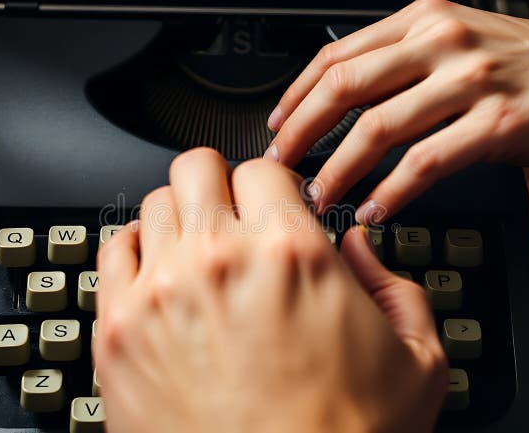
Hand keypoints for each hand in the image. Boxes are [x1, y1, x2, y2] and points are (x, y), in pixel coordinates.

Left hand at [95, 148, 446, 432]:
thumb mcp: (417, 362)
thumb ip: (394, 285)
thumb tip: (359, 248)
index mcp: (291, 254)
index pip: (264, 167)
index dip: (273, 185)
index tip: (272, 205)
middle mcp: (218, 259)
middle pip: (197, 167)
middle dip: (219, 185)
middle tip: (231, 216)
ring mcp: (158, 292)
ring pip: (153, 204)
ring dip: (177, 218)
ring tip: (196, 251)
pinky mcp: (116, 332)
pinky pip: (111, 253)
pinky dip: (134, 251)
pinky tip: (157, 275)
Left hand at [265, 0, 528, 223]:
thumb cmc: (528, 65)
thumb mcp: (458, 44)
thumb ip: (403, 66)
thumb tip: (342, 106)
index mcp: (423, 22)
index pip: (337, 56)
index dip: (297, 95)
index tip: (278, 126)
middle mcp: (441, 43)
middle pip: (345, 87)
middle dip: (302, 132)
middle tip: (282, 166)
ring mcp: (470, 82)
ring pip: (378, 127)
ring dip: (339, 170)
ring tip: (320, 197)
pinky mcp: (498, 124)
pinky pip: (426, 163)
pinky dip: (392, 192)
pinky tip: (376, 210)